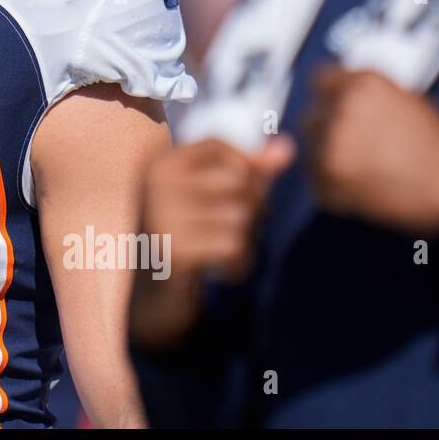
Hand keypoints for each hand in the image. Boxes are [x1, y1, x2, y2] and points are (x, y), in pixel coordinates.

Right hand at [131, 136, 293, 349]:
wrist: (151, 295)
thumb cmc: (189, 235)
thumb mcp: (213, 197)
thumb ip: (249, 170)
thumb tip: (287, 147)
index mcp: (158, 164)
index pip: (217, 144)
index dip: (246, 163)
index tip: (245, 188)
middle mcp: (155, 184)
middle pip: (236, 178)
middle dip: (250, 205)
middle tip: (228, 226)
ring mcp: (162, 217)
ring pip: (239, 215)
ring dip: (242, 238)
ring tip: (219, 250)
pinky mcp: (175, 251)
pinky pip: (234, 246)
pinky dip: (236, 262)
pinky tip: (217, 269)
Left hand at [305, 67, 438, 233]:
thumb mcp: (406, 102)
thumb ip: (366, 95)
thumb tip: (338, 96)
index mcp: (366, 84)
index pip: (320, 79)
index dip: (328, 97)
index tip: (330, 109)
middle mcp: (346, 106)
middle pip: (312, 115)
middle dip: (327, 132)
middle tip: (352, 147)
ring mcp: (335, 140)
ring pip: (311, 148)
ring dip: (328, 159)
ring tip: (364, 168)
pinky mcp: (331, 174)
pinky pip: (315, 179)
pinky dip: (331, 186)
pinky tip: (361, 184)